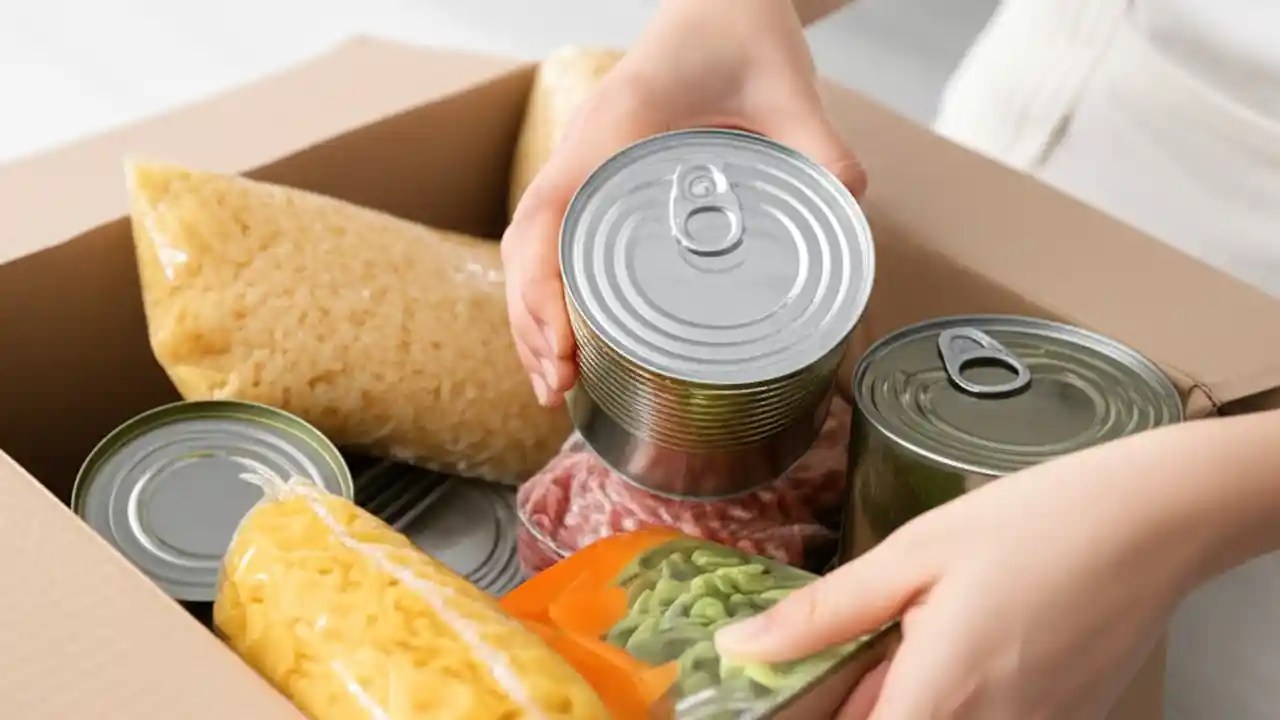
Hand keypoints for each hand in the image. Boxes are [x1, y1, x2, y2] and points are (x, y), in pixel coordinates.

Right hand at [501, 0, 864, 406]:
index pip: (548, 216)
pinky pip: (554, 238)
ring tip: (553, 381)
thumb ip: (820, 145)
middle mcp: (584, 149)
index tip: (562, 346)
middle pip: (526, 246)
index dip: (541, 289)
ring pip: (531, 247)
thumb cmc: (739, 32)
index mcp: (614, 130)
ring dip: (531, 315)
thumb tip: (847, 206)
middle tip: (556, 385)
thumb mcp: (787, 86)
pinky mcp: (598, 177)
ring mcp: (584, 164)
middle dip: (530, 322)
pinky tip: (568, 335)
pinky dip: (550, 291)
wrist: (718, 0)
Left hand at [713, 423, 1225, 719]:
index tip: (807, 686)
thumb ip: (824, 614)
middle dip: (860, 698)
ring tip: (930, 626)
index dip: (814, 714)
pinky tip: (972, 637)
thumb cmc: (1035, 523)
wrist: (1153, 520)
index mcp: (940, 698)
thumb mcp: (913, 554)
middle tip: (875, 634)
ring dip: (908, 693)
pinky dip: (956, 693)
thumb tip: (739, 645)